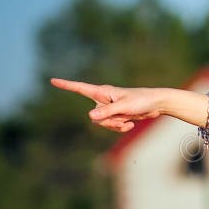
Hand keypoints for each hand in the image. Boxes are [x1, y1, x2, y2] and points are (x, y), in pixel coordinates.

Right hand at [50, 78, 164, 132]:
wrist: (156, 104)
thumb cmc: (141, 101)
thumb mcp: (124, 107)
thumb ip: (107, 112)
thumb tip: (90, 116)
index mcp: (102, 92)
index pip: (80, 88)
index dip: (66, 85)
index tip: (53, 80)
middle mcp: (103, 99)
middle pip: (94, 117)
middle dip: (108, 121)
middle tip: (123, 116)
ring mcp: (109, 109)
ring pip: (102, 124)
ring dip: (116, 125)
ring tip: (128, 119)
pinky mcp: (116, 116)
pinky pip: (112, 127)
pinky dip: (121, 128)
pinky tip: (131, 123)